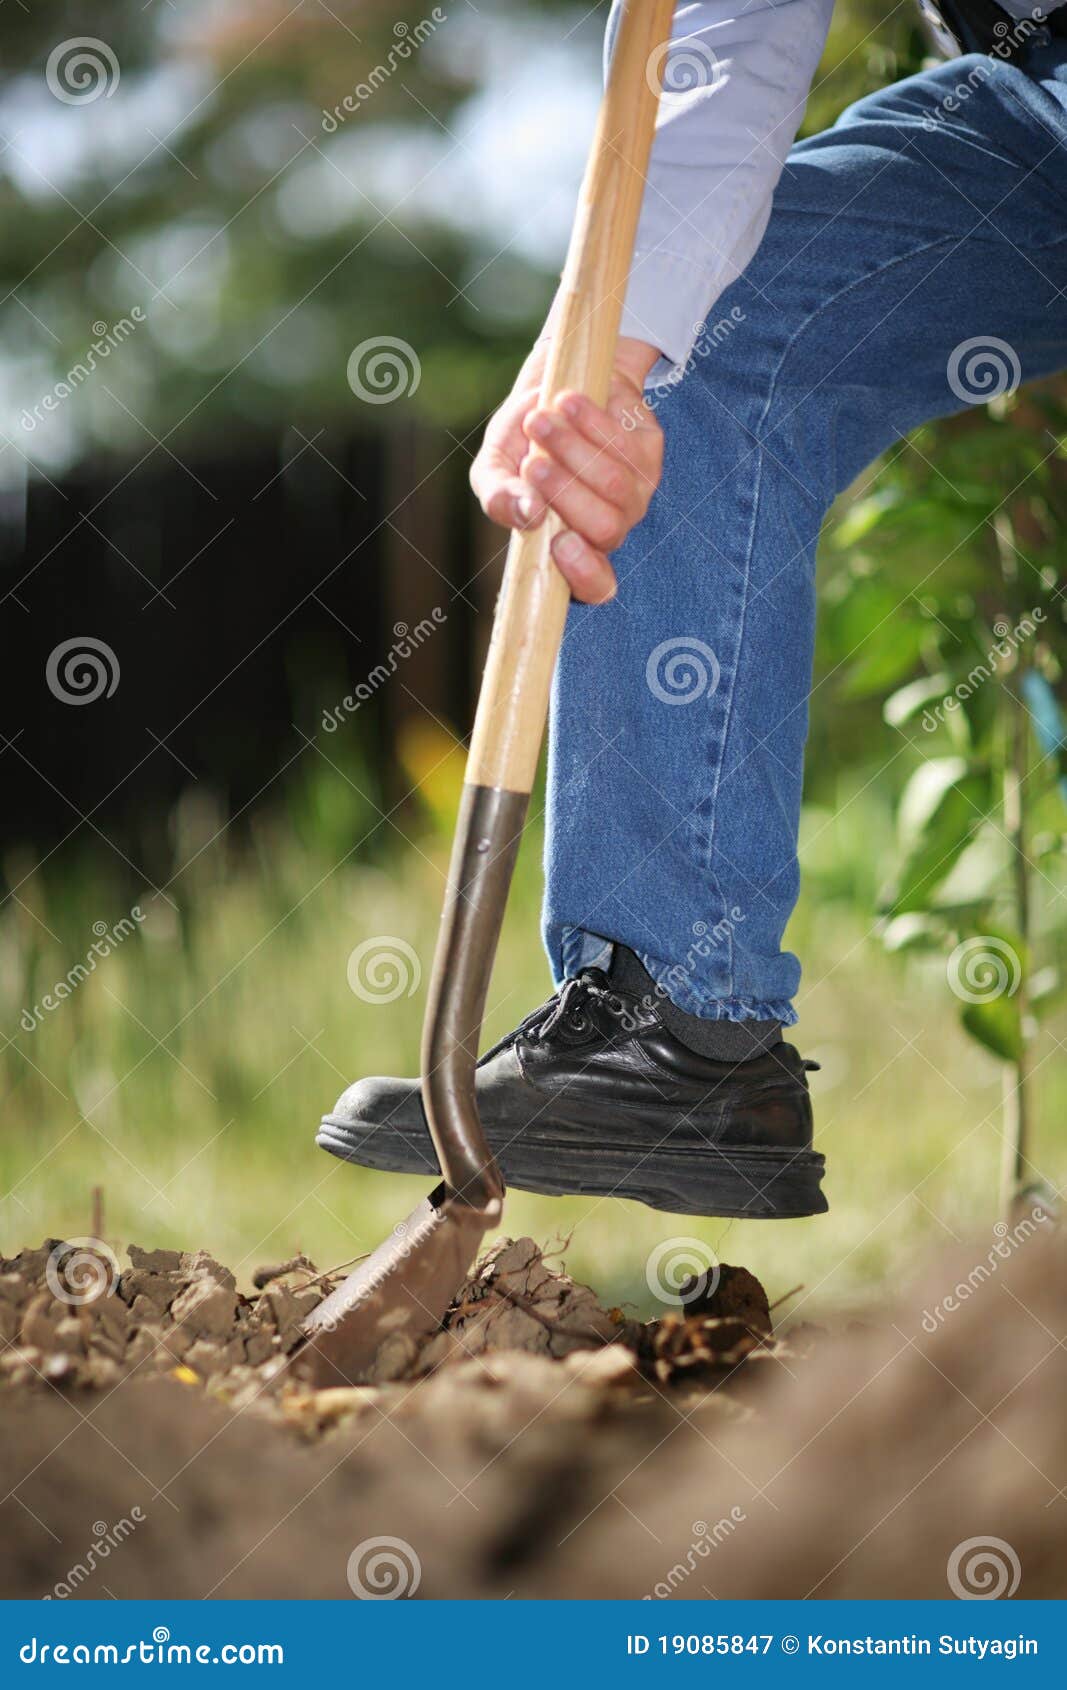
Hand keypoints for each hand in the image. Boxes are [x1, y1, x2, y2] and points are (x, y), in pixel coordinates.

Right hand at [470, 335, 663, 603]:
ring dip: (572, 450)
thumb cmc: (523, 442)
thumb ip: (499, 497)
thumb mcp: (496, 469)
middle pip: (604, 528)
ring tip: (539, 420)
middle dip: (565, 493)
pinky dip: (590, 422)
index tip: (558, 543)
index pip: (595, 586)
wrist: (554, 387)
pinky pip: (624, 443)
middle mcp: (609, 528)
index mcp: (572, 547)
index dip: (584, 574)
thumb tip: (526, 515)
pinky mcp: (649, 451)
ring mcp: (636, 492)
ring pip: (615, 484)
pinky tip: (566, 403)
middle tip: (531, 463)